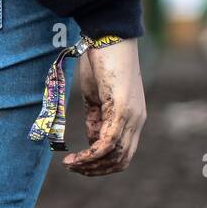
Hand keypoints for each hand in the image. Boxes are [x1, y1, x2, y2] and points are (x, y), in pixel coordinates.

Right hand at [64, 39, 145, 175]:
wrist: (109, 36)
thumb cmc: (101, 62)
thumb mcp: (96, 98)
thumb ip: (96, 121)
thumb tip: (93, 142)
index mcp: (132, 116)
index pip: (123, 154)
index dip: (101, 166)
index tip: (78, 164)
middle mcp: (137, 119)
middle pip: (121, 161)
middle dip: (95, 171)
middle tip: (72, 168)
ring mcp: (132, 115)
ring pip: (115, 156)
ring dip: (90, 166)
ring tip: (70, 165)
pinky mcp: (122, 109)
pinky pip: (108, 143)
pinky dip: (90, 156)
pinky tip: (74, 158)